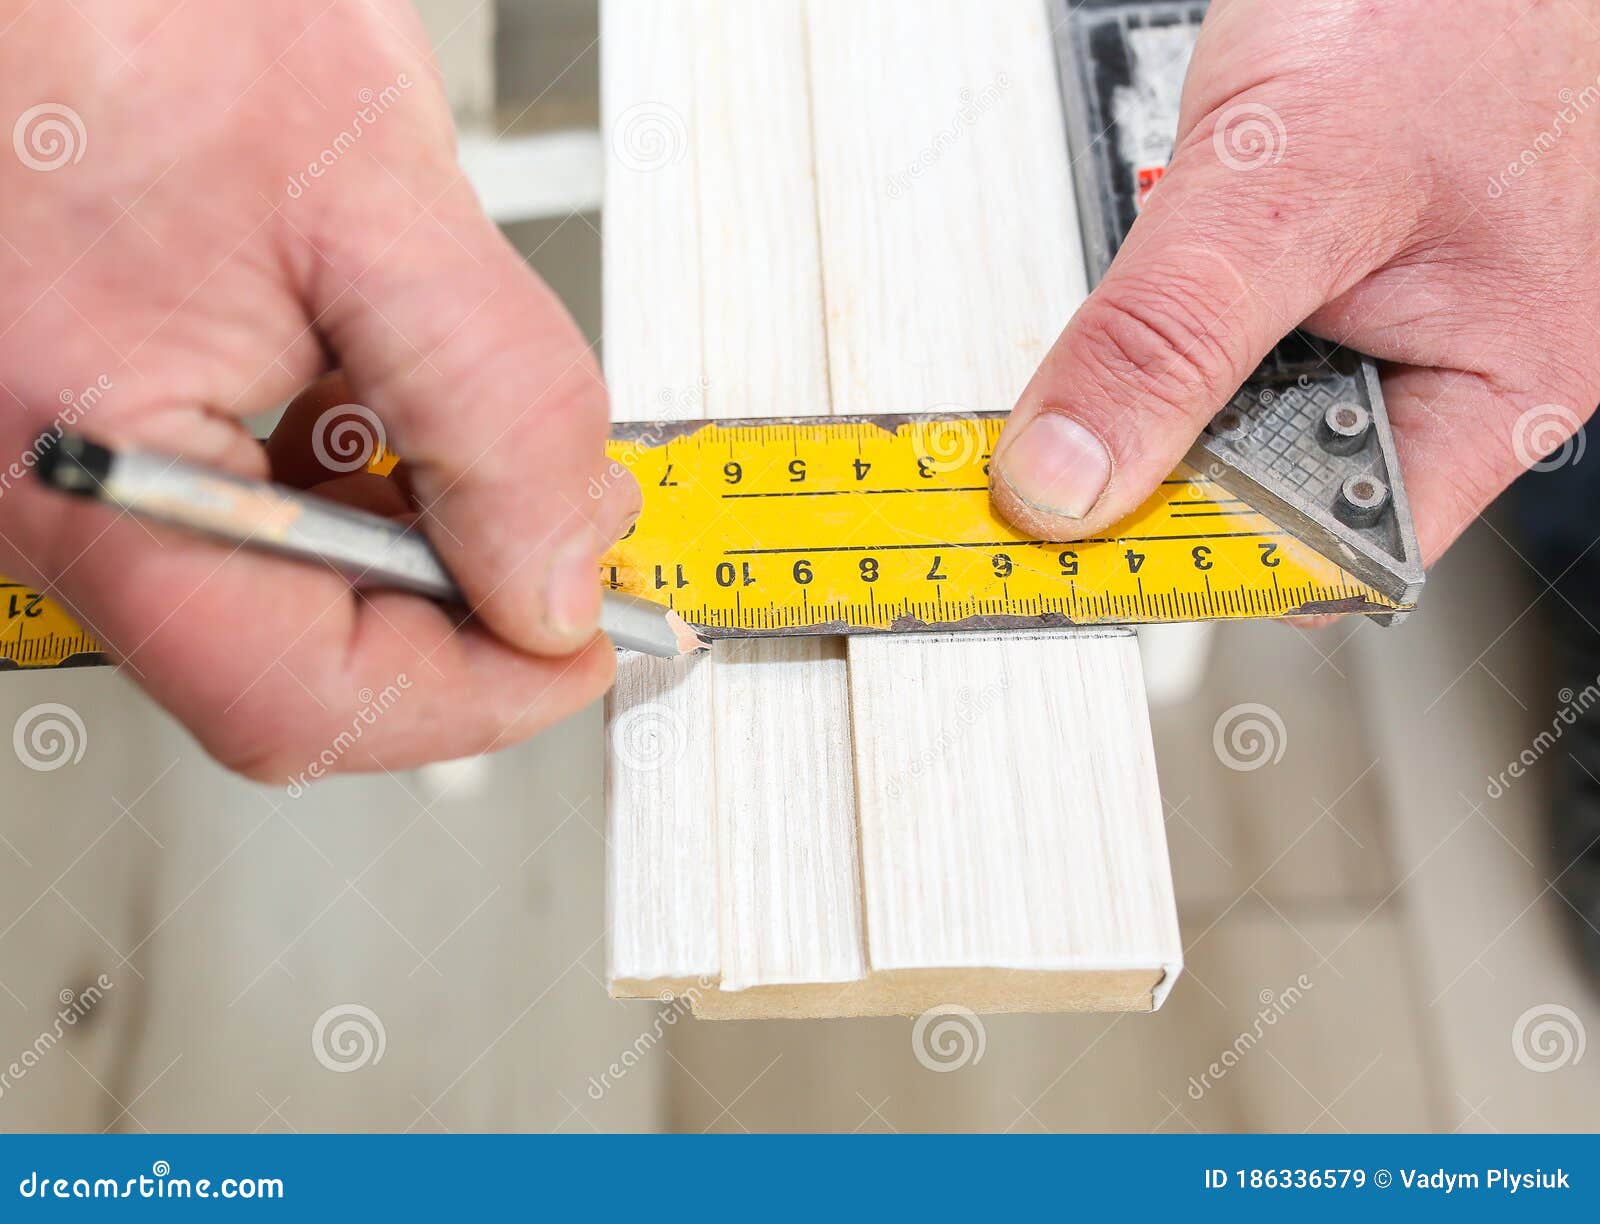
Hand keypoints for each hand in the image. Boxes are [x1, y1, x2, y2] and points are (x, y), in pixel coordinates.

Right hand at [0, 1, 638, 778]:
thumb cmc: (133, 8)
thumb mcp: (373, 195)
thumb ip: (496, 408)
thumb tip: (558, 584)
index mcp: (92, 470)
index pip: (306, 701)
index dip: (483, 692)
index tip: (592, 642)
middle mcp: (52, 498)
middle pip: (300, 661)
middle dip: (466, 601)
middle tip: (567, 517)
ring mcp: (74, 473)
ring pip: (286, 595)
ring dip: (419, 534)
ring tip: (470, 414)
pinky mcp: (99, 433)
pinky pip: (250, 515)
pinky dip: (359, 478)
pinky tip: (389, 391)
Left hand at [990, 0, 1599, 563]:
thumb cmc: (1446, 4)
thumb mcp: (1282, 187)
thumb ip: (1166, 342)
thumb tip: (1067, 479)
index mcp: (1500, 386)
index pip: (1339, 552)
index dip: (1212, 563)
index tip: (1088, 554)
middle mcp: (1447, 365)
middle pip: (1273, 487)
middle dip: (1172, 453)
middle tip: (1075, 428)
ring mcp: (1386, 311)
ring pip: (1235, 405)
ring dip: (1165, 370)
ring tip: (1161, 294)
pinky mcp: (1326, 263)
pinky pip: (1225, 327)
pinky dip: (1174, 308)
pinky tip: (1181, 247)